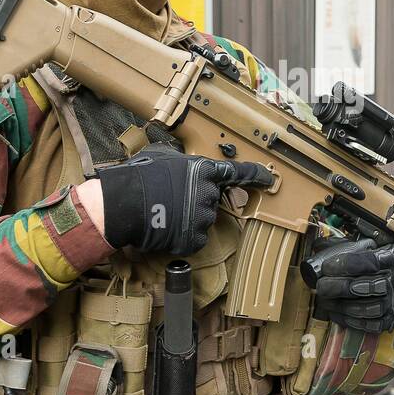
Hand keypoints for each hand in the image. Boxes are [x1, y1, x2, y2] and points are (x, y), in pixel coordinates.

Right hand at [92, 145, 273, 255]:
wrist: (124, 203)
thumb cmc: (139, 176)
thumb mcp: (162, 155)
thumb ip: (180, 160)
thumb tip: (179, 160)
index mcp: (204, 171)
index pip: (237, 173)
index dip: (255, 176)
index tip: (269, 180)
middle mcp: (209, 194)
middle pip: (211, 200)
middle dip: (196, 201)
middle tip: (171, 201)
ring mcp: (204, 218)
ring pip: (202, 221)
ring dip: (188, 220)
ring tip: (165, 215)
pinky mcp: (195, 239)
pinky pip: (194, 239)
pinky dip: (182, 237)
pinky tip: (166, 229)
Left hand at [303, 237, 393, 332]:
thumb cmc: (372, 259)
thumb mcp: (361, 246)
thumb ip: (342, 245)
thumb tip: (317, 246)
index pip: (371, 261)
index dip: (346, 265)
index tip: (326, 268)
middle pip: (372, 286)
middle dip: (342, 287)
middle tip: (322, 287)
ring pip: (374, 308)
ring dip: (344, 307)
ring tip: (325, 301)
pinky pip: (376, 324)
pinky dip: (353, 321)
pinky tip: (337, 314)